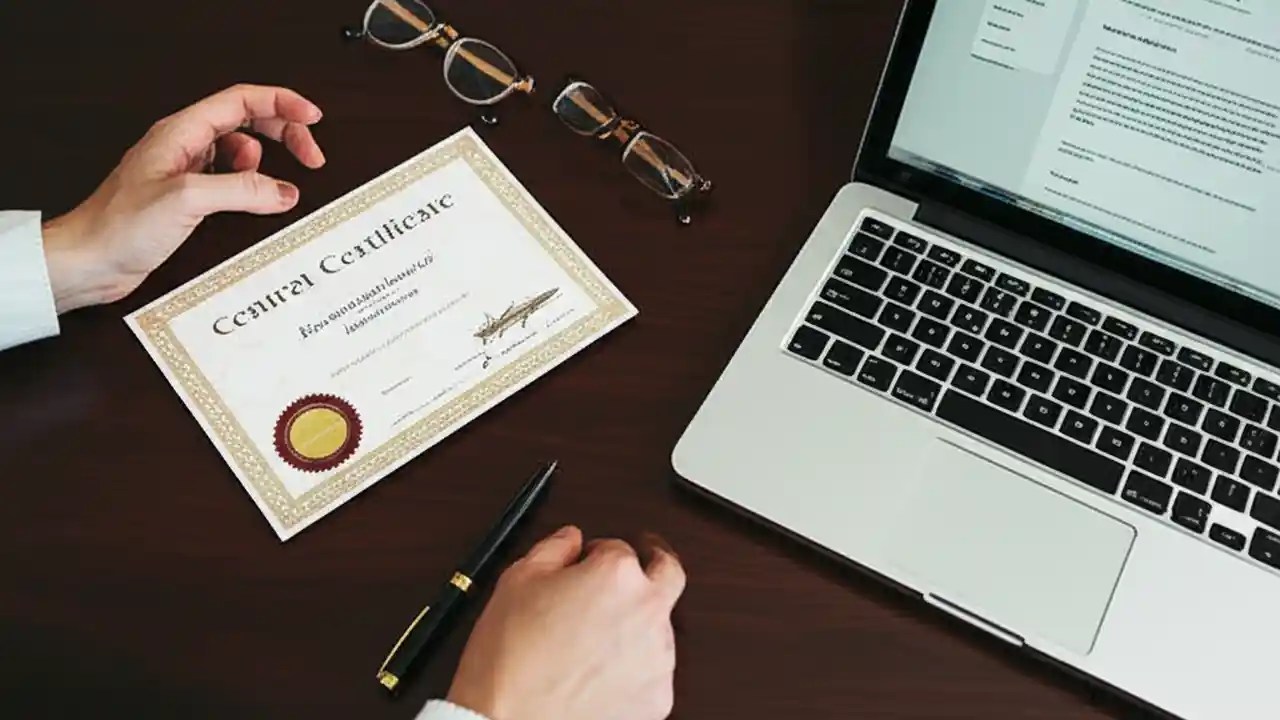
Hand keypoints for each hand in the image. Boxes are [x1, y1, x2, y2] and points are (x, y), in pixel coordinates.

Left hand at [41, 84, 326, 312]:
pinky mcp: (186, 199)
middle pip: (246, 121)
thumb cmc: (118, 227)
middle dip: (283, 132)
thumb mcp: (187, 200)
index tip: (313, 118)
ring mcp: (185, 172)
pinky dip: (251, 186)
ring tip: (280, 186)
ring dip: (268, 162)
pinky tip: (256, 203)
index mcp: (181, 133)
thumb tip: (284, 190)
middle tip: (311, 157)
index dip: (281, 103)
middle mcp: (183, 146)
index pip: (240, 100)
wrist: (88, 261)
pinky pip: (230, 180)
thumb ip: (240, 190)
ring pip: (240, 151)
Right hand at [447, 527, 686, 719]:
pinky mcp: (657, 698)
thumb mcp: (516, 582)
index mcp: (616, 576)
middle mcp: (646, 612)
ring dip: (638, 623)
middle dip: (656, 565)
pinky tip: (600, 675)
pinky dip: (633, 668)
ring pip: (660, 627)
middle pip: (669, 574)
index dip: (598, 554)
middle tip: (642, 565)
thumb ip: (552, 549)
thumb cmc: (509, 662)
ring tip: (596, 641)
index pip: (620, 548)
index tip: (588, 563)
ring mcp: (656, 658)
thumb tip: (569, 540)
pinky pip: (652, 672)